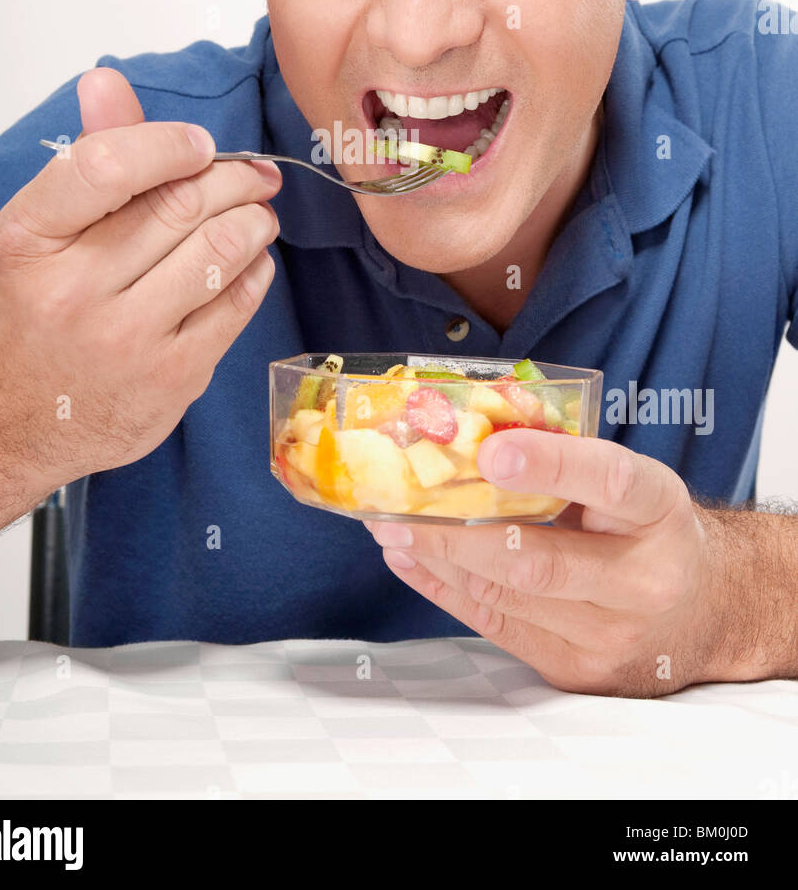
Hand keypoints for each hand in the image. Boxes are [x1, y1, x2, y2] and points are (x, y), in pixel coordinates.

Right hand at [0, 67, 282, 486]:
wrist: (23, 416)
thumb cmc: (43, 307)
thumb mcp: (47, 230)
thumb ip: (90, 156)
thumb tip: (106, 80)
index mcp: (32, 238)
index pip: (106, 166)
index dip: (168, 143)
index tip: (199, 144)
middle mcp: (72, 291)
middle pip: (180, 205)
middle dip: (233, 178)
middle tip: (251, 174)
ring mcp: (125, 341)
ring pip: (219, 252)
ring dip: (254, 220)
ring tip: (257, 211)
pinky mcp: (171, 378)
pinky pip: (236, 304)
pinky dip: (256, 269)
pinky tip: (249, 260)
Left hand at [366, 427, 734, 695]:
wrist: (708, 611)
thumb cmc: (650, 530)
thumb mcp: (634, 483)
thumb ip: (568, 460)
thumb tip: (470, 430)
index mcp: (661, 511)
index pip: (610, 482)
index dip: (550, 464)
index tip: (491, 451)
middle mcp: (644, 580)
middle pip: (541, 559)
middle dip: (460, 532)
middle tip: (401, 504)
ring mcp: (610, 635)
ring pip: (508, 597)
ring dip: (439, 559)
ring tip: (391, 526)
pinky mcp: (576, 669)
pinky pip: (497, 626)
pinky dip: (445, 590)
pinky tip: (412, 560)